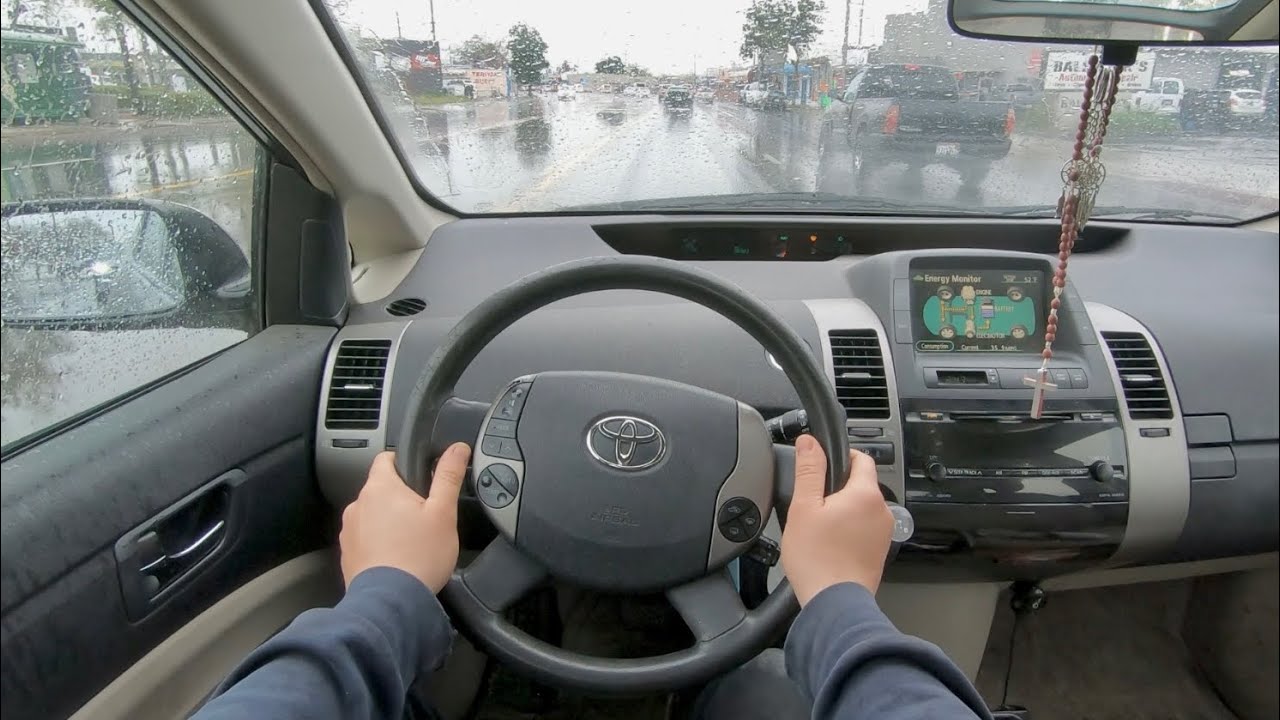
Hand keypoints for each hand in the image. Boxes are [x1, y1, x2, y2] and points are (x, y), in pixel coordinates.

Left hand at [340, 444, 471, 592]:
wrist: (391, 602)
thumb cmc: (418, 557)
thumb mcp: (443, 512)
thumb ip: (448, 476)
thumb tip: (457, 449)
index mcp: (380, 488)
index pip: (386, 458)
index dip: (404, 462)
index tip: (419, 476)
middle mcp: (358, 505)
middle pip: (380, 490)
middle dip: (400, 498)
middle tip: (424, 517)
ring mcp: (349, 531)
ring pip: (372, 516)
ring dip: (388, 523)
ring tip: (412, 543)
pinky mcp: (348, 554)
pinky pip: (365, 540)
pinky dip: (379, 545)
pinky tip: (398, 559)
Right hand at [781, 435, 893, 605]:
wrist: (834, 603)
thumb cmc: (818, 559)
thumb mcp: (804, 507)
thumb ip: (809, 470)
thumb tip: (810, 442)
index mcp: (866, 494)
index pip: (862, 458)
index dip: (842, 456)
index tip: (823, 464)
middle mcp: (881, 511)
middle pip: (861, 485)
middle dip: (839, 488)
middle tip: (813, 503)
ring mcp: (883, 533)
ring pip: (862, 509)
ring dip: (844, 511)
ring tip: (819, 528)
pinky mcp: (879, 551)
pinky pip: (864, 530)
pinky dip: (849, 530)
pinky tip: (829, 544)